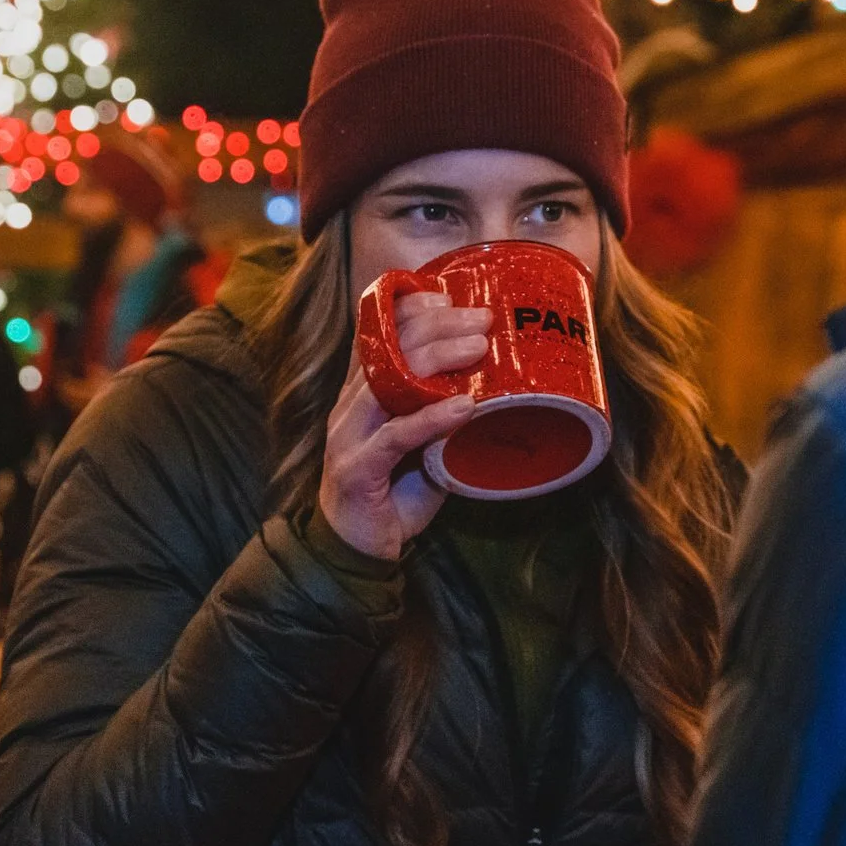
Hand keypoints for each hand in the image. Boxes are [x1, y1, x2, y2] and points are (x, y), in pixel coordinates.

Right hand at [315, 293, 491, 561]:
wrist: (359, 549)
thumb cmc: (396, 492)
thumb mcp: (427, 443)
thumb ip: (445, 413)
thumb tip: (495, 388)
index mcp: (363, 392)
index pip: (381, 333)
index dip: (415, 308)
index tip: (455, 297)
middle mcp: (351, 404)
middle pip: (390, 347)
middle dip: (440, 325)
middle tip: (484, 321)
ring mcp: (349, 434)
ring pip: (391, 380)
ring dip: (438, 358)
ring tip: (479, 348)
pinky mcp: (357, 468)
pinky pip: (395, 435)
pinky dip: (431, 418)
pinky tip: (463, 406)